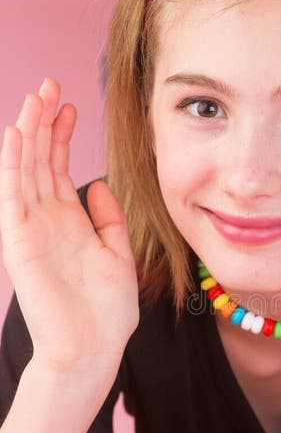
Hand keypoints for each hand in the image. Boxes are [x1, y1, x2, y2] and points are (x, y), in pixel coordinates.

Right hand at [0, 78, 138, 373]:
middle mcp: (46, 221)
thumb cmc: (107, 311)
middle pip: (39, 160)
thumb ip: (108, 218)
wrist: (93, 348)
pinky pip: (11, 193)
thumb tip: (99, 181)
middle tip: (49, 84)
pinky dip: (12, 162)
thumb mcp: (117, 254)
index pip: (59, 168)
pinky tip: (16, 133)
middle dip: (43, 122)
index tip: (69, 104)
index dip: (61, 135)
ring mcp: (29, 228)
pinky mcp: (18, 239)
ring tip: (34, 96)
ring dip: (27, 131)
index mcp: (69, 223)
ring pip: (23, 169)